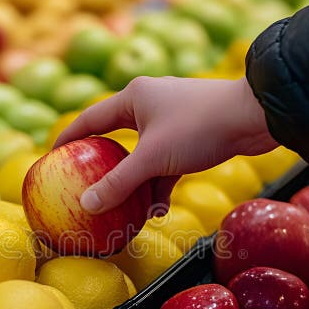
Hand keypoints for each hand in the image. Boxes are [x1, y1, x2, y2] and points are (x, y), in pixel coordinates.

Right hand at [55, 76, 277, 214]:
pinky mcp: (193, 136)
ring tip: (126, 210)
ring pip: (143, 157)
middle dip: (105, 169)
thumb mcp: (153, 159)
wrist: (257, 116)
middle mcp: (149, 104)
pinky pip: (166, 164)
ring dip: (137, 185)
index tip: (51, 159)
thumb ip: (118, 183)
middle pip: (116, 140)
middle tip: (86, 188)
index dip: (68, 139)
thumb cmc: (200, 128)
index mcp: (133, 97)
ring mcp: (172, 120)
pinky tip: (160, 210)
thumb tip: (87, 205)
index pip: (89, 120)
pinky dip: (161, 185)